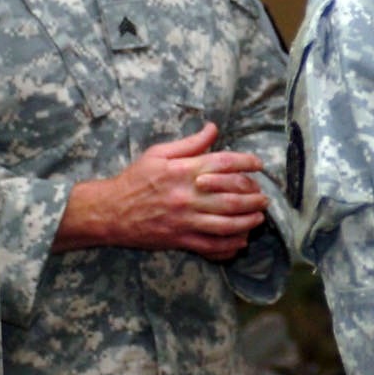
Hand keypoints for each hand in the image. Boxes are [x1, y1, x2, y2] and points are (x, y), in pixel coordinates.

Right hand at [57, 122, 268, 258]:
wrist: (109, 212)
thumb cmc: (134, 180)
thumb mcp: (157, 153)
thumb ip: (189, 143)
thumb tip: (213, 128)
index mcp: (183, 171)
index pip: (224, 163)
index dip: (246, 162)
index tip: (259, 164)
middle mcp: (187, 195)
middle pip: (231, 195)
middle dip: (253, 196)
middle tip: (264, 196)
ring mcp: (185, 220)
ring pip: (226, 223)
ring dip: (248, 220)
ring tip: (259, 217)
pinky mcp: (180, 240)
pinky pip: (211, 246)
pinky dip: (229, 245)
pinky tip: (240, 241)